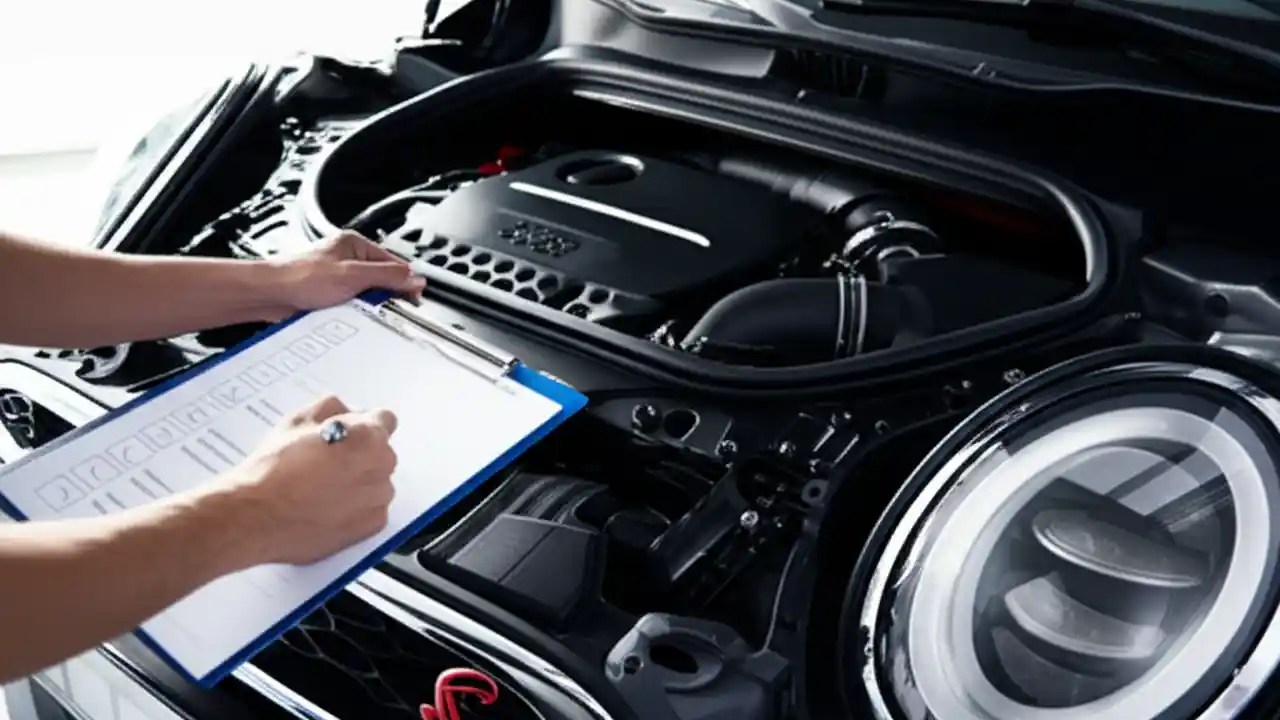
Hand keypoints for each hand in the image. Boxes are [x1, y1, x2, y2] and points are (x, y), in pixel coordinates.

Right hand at [222, 395, 399, 565]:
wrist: (256, 516)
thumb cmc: (274, 468)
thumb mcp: (298, 421)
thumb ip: (331, 408)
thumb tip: (344, 410)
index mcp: (369, 436)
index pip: (384, 420)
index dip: (362, 425)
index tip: (348, 434)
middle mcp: (382, 467)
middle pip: (380, 453)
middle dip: (360, 454)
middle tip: (326, 463)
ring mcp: (378, 500)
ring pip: (376, 483)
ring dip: (359, 483)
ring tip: (322, 489)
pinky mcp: (371, 527)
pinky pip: (372, 510)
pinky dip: (356, 509)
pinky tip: (327, 508)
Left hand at [270, 230, 424, 316]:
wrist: (270, 294)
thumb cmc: (300, 277)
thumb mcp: (352, 275)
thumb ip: (387, 276)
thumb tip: (414, 277)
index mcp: (355, 244)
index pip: (393, 262)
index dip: (405, 280)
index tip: (414, 297)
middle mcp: (347, 258)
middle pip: (382, 278)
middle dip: (385, 294)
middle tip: (388, 307)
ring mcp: (339, 276)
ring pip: (368, 294)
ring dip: (368, 305)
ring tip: (361, 310)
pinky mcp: (331, 294)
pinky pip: (353, 304)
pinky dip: (355, 312)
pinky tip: (351, 316)